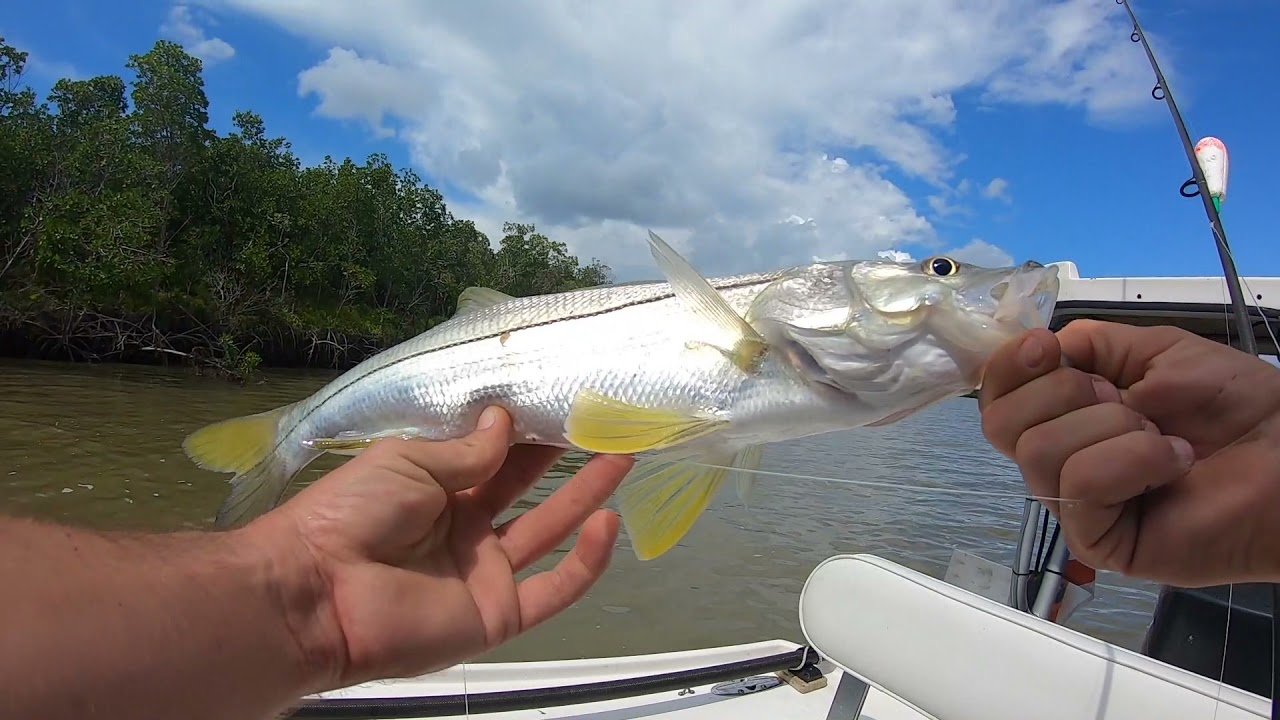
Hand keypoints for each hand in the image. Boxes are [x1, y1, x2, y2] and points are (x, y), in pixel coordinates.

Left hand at [245, 406, 633, 691]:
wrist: (318, 591)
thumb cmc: (353, 512)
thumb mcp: (408, 462)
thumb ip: (465, 450)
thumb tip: (505, 419)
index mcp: (436, 490)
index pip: (494, 456)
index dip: (526, 431)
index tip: (561, 398)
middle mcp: (465, 528)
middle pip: (526, 488)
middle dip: (563, 454)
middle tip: (604, 420)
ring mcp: (484, 573)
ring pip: (548, 530)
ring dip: (586, 494)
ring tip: (624, 454)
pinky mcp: (498, 614)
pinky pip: (553, 589)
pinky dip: (585, 562)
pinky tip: (607, 522)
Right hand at [979, 319, 1279, 586]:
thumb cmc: (1236, 406)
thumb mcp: (1156, 351)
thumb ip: (1090, 343)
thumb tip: (1040, 346)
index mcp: (1065, 417)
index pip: (996, 397)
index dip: (1008, 367)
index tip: (1045, 349)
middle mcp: (1059, 462)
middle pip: (1000, 424)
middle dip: (1064, 393)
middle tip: (1127, 399)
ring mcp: (1076, 506)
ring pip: (1038, 451)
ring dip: (1112, 427)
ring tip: (1163, 436)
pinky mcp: (1098, 542)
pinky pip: (1079, 487)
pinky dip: (1131, 460)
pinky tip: (1172, 464)